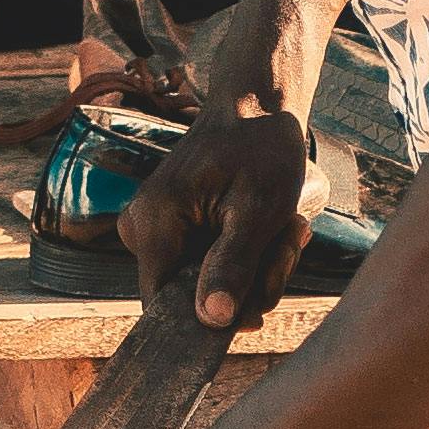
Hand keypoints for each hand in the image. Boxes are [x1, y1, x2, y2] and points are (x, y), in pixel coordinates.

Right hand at [120, 101, 312, 330]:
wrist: (255, 108)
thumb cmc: (260, 150)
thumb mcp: (258, 211)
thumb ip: (234, 266)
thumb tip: (212, 319)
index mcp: (153, 225)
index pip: (165, 306)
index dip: (212, 318)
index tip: (258, 312)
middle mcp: (140, 230)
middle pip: (192, 298)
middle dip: (249, 283)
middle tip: (287, 243)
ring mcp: (154, 230)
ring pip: (207, 285)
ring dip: (257, 269)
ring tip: (286, 229)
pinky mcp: (172, 230)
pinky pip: (209, 266)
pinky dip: (247, 257)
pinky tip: (271, 231)